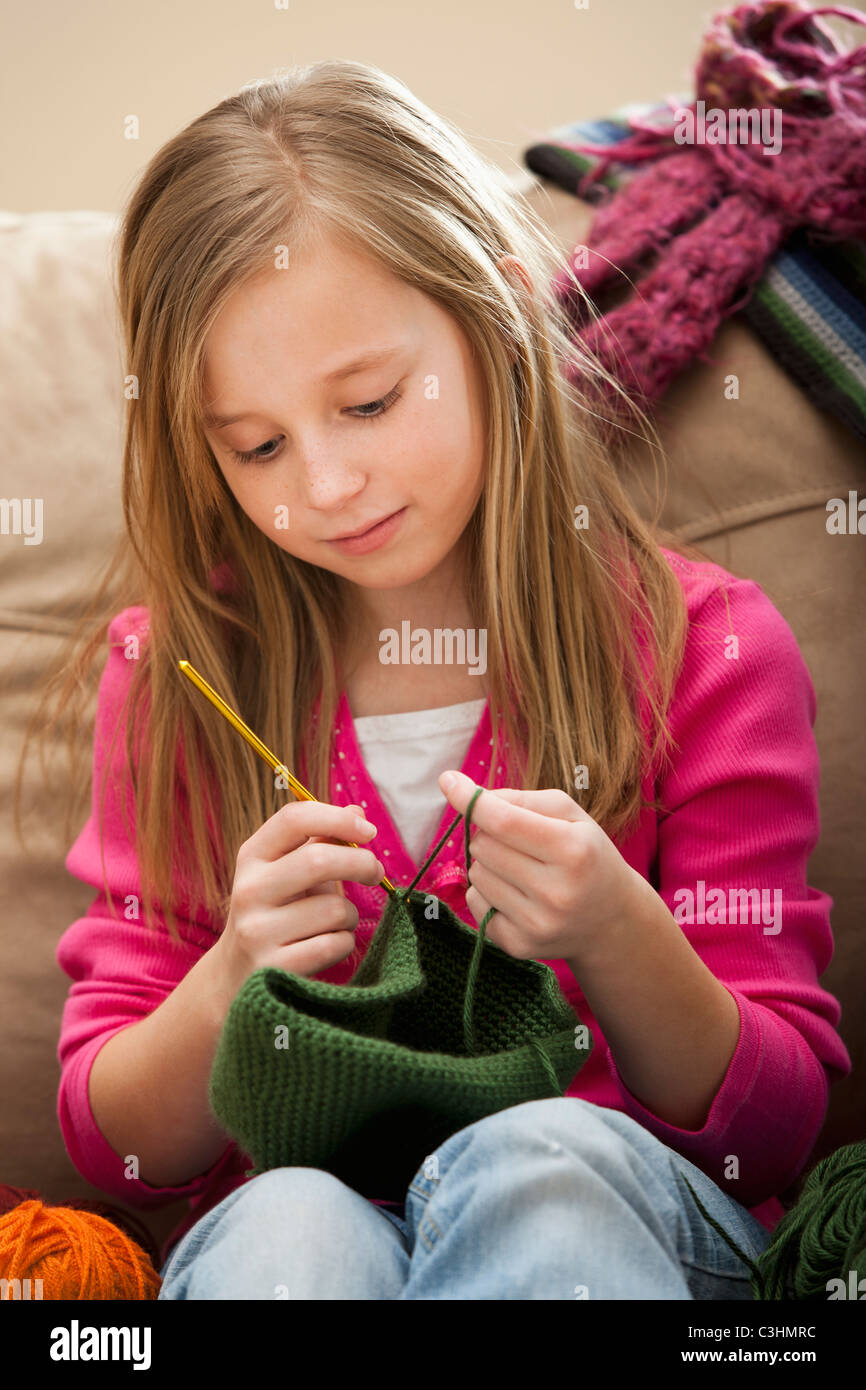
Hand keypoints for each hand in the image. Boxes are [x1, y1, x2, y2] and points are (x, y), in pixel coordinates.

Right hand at [214, 801, 384, 995]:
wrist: (235, 976)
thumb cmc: (275, 913)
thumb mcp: (287, 871)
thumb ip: (321, 840)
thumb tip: (357, 813)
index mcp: (252, 857)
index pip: (294, 819)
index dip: (338, 819)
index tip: (368, 832)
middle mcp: (249, 890)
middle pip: (319, 860)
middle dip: (361, 864)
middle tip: (375, 873)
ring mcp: (257, 931)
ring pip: (335, 909)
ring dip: (349, 916)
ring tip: (333, 924)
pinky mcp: (272, 968)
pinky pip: (334, 944)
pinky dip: (342, 944)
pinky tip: (325, 946)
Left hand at [437, 769, 642, 967]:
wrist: (612, 920)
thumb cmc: (587, 856)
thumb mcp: (572, 817)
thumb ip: (521, 799)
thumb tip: (465, 793)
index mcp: (574, 851)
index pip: (504, 821)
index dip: (470, 800)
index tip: (448, 781)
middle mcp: (556, 892)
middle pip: (484, 846)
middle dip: (491, 836)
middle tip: (519, 843)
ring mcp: (537, 924)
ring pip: (476, 874)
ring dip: (489, 865)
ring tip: (522, 870)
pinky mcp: (519, 946)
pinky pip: (474, 904)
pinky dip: (486, 893)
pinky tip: (516, 894)